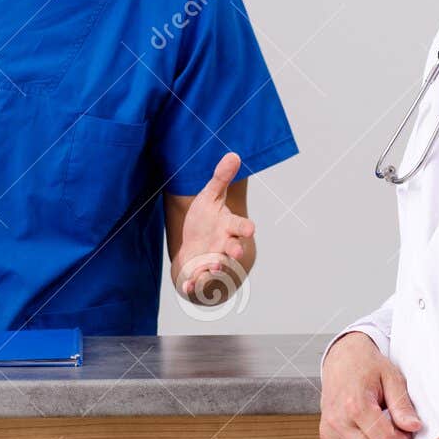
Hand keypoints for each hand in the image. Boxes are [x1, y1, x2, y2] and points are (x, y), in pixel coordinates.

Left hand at [172, 152, 254, 301]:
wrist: (196, 249)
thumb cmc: (205, 221)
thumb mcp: (210, 197)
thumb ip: (221, 179)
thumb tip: (234, 154)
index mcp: (228, 227)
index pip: (240, 227)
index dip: (245, 228)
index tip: (250, 228)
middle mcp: (225, 246)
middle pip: (233, 250)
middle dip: (235, 251)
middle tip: (235, 251)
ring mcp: (214, 262)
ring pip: (218, 267)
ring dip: (215, 268)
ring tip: (210, 267)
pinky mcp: (201, 275)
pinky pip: (200, 282)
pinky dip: (195, 285)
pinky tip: (188, 285)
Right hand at [319, 331, 421, 438]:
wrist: (342, 359)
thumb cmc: (368, 366)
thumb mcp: (392, 378)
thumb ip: (402, 405)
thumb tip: (414, 427)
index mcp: (355, 404)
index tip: (407, 429)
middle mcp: (337, 420)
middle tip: (399, 437)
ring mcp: (329, 431)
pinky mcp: (326, 438)